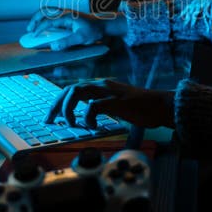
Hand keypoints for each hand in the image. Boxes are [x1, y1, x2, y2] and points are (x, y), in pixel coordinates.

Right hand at [26, 8, 126, 50]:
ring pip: (47, 11)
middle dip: (34, 20)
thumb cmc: (93, 31)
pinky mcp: (67, 15)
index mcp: (66, 17)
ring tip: (32, 27)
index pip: (48, 21)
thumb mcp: (81, 38)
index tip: (33, 36)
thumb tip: (53, 46)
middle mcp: (64, 12)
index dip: (39, 29)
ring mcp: (65, 13)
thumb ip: (67, 42)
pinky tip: (44, 27)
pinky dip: (44, 19)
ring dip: (38, 18)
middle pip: (44, 11)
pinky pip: (52, 14)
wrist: (103, 25)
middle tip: (29, 30)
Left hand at [45, 78, 174, 129]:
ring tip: (69, 123)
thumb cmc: (141, 108)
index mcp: (101, 86)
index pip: (72, 89)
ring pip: (77, 92)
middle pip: (70, 89)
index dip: (59, 102)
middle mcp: (102, 85)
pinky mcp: (117, 102)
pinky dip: (88, 117)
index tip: (52, 116)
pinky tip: (91, 126)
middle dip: (56, 105)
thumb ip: (102, 107)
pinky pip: (94, 106)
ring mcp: (109, 92)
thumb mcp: (116, 105)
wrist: (161, 106)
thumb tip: (87, 117)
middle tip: (51, 121)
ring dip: (68, 108)